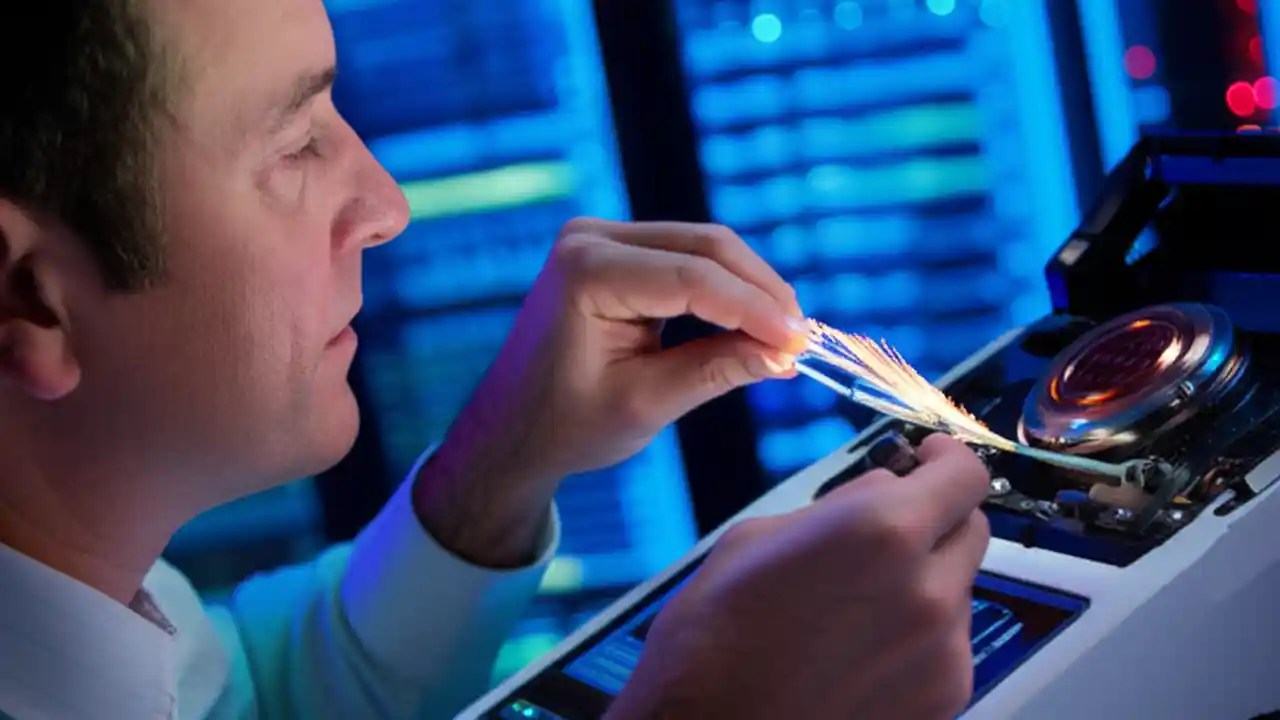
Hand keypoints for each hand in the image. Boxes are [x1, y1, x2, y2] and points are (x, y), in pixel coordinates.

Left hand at [413, 218, 806, 565]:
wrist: (510, 432)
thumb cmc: (564, 426)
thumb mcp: (647, 403)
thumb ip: (717, 371)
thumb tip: (786, 353)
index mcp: (586, 272)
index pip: (693, 278)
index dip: (756, 309)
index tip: (800, 344)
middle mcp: (590, 239)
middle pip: (705, 247)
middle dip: (761, 292)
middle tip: (801, 339)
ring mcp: (599, 239)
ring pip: (701, 248)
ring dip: (748, 289)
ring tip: (784, 336)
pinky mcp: (613, 253)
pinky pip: (684, 258)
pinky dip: (723, 289)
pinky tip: (753, 323)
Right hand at [607, 434, 991, 719]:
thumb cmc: (713, 643)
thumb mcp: (758, 537)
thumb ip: (840, 507)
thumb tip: (883, 489)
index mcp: (881, 532)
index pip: (964, 473)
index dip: (945, 458)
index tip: (928, 460)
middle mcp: (927, 591)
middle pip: (971, 528)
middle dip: (934, 518)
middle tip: (887, 529)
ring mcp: (942, 653)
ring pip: (958, 588)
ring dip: (923, 579)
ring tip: (855, 605)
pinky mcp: (943, 699)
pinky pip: (948, 643)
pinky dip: (918, 634)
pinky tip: (860, 647)